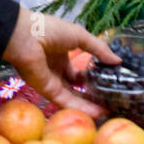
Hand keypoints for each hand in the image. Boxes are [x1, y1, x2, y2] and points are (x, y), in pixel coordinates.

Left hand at [2, 10, 118, 116]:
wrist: (26, 37)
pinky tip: (96, 113)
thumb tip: (118, 61)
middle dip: (91, 94)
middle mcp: (57, 69)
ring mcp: (52, 81)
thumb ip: (99, 49)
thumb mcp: (80, 36)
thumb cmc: (50, 30)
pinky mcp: (47, 91)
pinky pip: (66, 101)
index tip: (108, 83)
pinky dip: (81, 108)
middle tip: (109, 101)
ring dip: (89, 105)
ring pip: (73, 97)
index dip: (93, 77)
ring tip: (107, 111)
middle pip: (76, 86)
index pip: (79, 70)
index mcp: (62, 54)